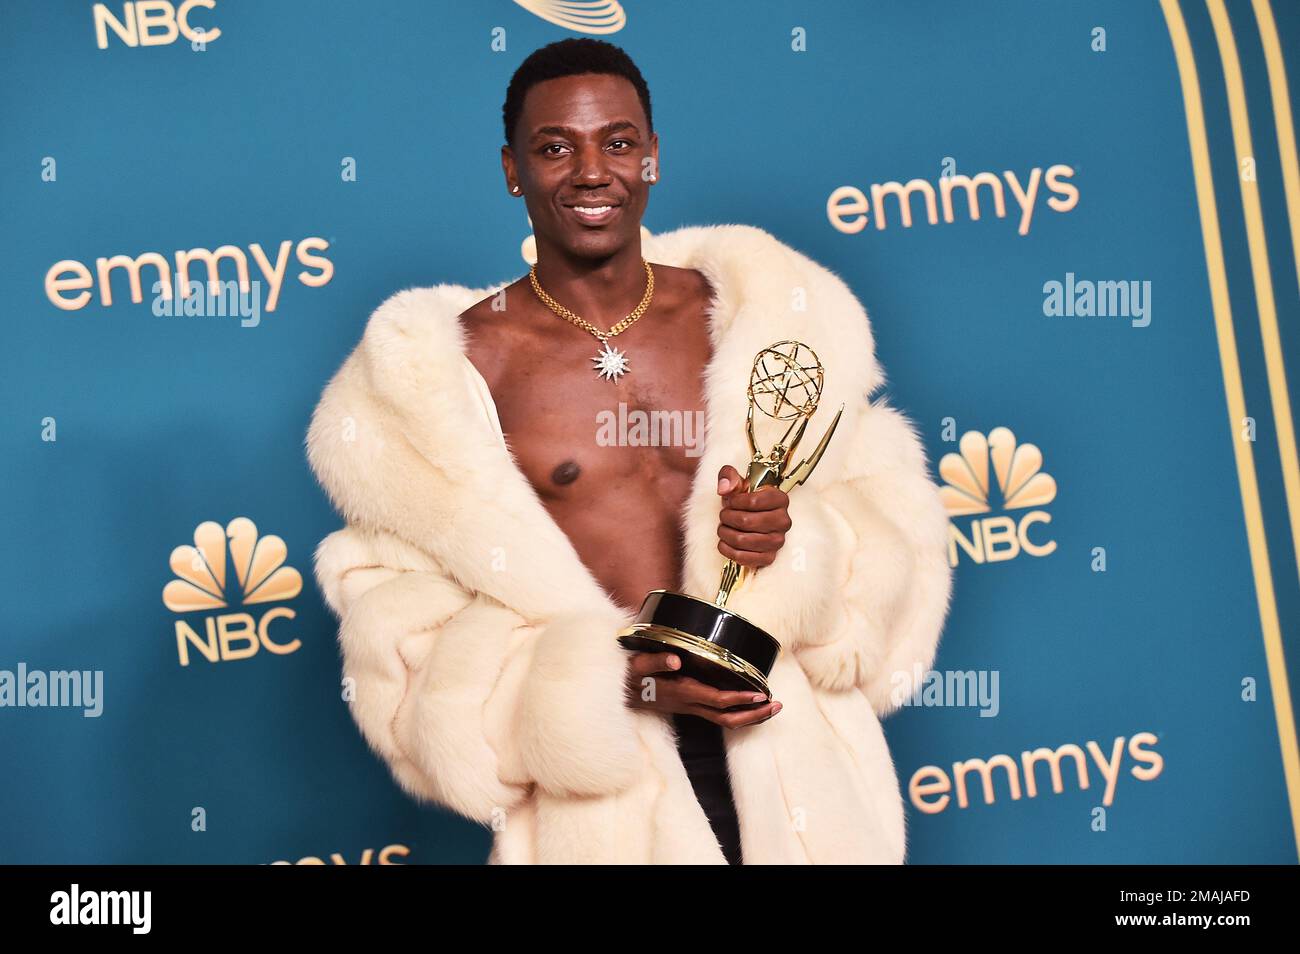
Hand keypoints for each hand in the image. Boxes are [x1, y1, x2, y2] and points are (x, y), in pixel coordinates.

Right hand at [623, 651, 782, 727]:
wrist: (618, 691)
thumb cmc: (629, 675)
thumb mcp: (638, 664)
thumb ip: (656, 662)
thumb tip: (676, 661)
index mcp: (682, 693)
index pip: (717, 701)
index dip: (739, 700)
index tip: (759, 694)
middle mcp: (689, 704)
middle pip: (728, 719)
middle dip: (754, 715)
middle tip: (777, 705)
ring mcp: (690, 707)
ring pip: (726, 720)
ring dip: (750, 716)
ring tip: (772, 706)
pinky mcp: (690, 705)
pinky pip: (719, 715)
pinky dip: (739, 712)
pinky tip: (750, 704)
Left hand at [716, 465, 791, 568]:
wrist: (748, 520)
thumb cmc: (743, 500)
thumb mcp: (737, 482)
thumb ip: (728, 476)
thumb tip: (725, 489)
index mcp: (780, 499)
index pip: (753, 501)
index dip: (734, 502)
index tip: (730, 501)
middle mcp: (783, 521)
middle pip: (745, 521)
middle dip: (727, 518)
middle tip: (724, 515)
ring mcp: (778, 541)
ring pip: (742, 540)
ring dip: (725, 533)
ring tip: (723, 527)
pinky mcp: (769, 558)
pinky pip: (742, 557)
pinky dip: (727, 550)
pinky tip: (724, 542)